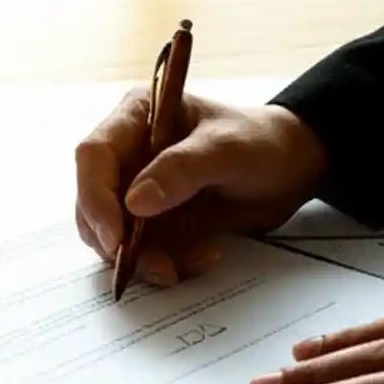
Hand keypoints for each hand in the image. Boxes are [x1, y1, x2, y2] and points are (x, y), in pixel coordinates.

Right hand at [74, 87, 327, 284]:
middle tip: (157, 266)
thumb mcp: (228, 151)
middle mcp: (127, 152)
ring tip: (189, 263)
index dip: (95, 198)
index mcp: (137, 117)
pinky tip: (202, 256)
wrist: (290, 171)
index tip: (116, 238)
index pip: (94, 156)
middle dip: (118, 241)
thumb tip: (134, 203)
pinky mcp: (150, 219)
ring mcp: (136, 188)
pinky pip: (140, 250)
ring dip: (144, 258)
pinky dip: (165, 262)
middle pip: (94, 202)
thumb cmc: (261, 145)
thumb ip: (182, 170)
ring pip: (111, 233)